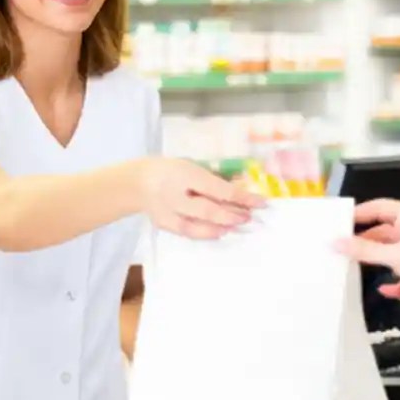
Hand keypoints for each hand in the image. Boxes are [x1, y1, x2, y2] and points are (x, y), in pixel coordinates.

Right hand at [138, 158, 263, 238]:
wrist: (138, 181)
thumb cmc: (172, 170)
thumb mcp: (192, 165)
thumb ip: (215, 178)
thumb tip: (243, 190)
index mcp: (185, 173)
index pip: (219, 189)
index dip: (242, 197)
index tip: (261, 202)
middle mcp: (175, 194)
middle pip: (208, 210)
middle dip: (232, 215)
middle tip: (249, 217)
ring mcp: (167, 211)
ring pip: (197, 225)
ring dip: (221, 227)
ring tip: (237, 225)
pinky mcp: (164, 224)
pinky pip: (187, 232)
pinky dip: (205, 234)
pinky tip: (220, 232)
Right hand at [338, 199, 399, 317]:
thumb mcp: (395, 254)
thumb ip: (363, 250)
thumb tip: (336, 243)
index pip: (380, 208)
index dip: (360, 213)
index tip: (339, 222)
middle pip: (385, 233)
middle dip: (366, 242)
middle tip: (341, 249)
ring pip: (394, 256)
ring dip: (378, 263)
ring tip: (353, 268)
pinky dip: (395, 284)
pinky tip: (384, 290)